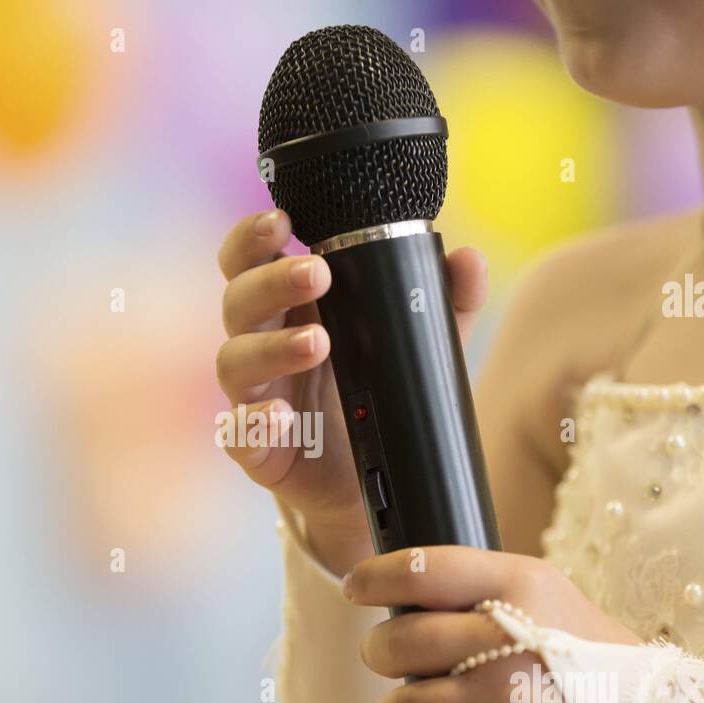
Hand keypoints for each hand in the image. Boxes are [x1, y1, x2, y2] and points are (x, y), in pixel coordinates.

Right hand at [216, 209, 487, 575]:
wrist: (373, 480)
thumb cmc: (378, 394)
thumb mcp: (418, 344)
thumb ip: (444, 300)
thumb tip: (468, 260)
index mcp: (288, 307)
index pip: (251, 260)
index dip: (253, 236)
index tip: (283, 221)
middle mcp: (261, 343)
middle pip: (239, 299)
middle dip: (271, 281)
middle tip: (318, 274)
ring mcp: (254, 396)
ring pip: (235, 360)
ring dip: (271, 346)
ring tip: (318, 342)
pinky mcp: (256, 447)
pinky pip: (239, 432)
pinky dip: (256, 421)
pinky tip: (283, 416)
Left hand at [345, 546, 641, 702]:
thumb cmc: (591, 661)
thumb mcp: (549, 598)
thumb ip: (483, 588)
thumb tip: (400, 590)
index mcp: (520, 585)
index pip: (422, 569)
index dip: (375, 577)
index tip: (355, 587)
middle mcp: (510, 637)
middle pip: (397, 642)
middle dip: (380, 655)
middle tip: (390, 662)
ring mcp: (508, 699)